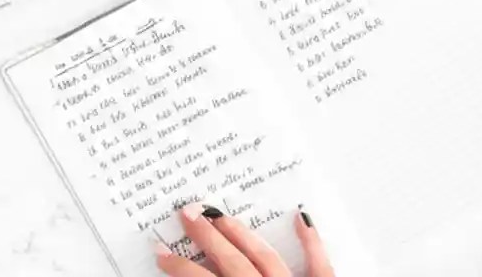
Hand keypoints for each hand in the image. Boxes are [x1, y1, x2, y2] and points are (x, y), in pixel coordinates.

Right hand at [156, 205, 333, 276]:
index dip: (180, 267)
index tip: (162, 253)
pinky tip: (302, 219)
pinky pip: (319, 266)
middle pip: (232, 260)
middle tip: (187, 214)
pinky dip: (311, 242)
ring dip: (241, 234)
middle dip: (207, 236)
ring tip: (221, 216)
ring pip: (265, 257)